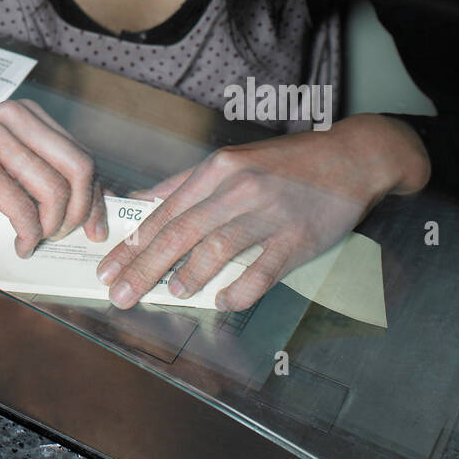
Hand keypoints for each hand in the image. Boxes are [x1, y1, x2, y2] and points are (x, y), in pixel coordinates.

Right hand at [0, 97, 107, 257]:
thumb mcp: (3, 168)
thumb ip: (39, 178)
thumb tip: (86, 205)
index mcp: (28, 115)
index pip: (82, 157)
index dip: (96, 198)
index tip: (96, 228)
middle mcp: (15, 118)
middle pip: (80, 169)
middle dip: (80, 212)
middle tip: (61, 236)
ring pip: (54, 190)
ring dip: (51, 227)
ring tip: (34, 239)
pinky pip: (22, 207)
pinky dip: (28, 233)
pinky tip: (19, 243)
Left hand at [96, 115, 417, 312]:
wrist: (349, 157)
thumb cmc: (286, 163)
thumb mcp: (232, 162)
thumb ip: (185, 184)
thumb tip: (140, 200)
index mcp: (217, 168)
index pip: (165, 211)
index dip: (133, 243)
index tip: (108, 267)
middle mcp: (238, 188)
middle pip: (181, 233)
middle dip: (144, 266)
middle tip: (120, 294)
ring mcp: (269, 213)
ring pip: (217, 249)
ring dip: (188, 276)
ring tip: (168, 293)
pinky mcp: (298, 238)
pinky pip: (263, 270)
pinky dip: (239, 290)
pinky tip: (221, 301)